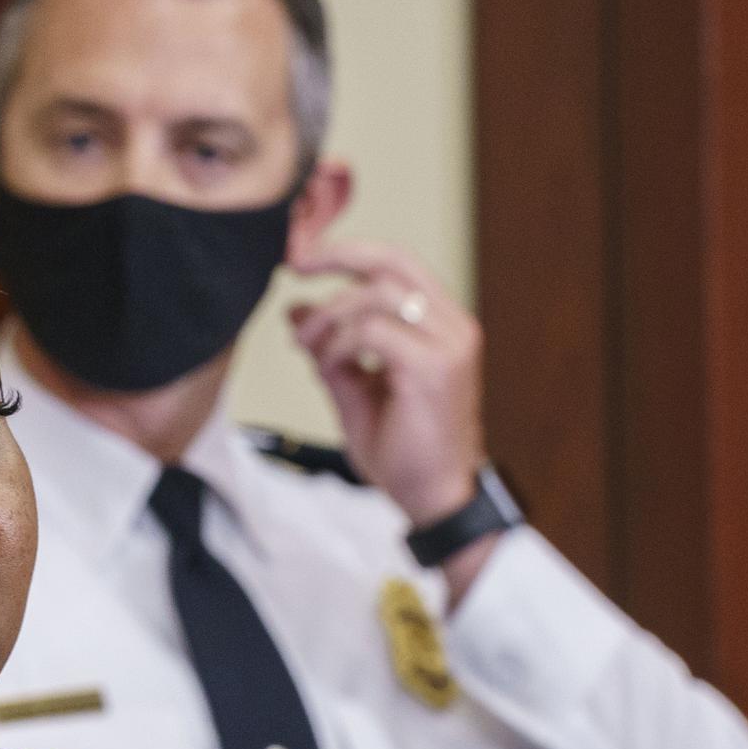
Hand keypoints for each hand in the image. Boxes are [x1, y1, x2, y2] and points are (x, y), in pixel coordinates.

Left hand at [284, 238, 488, 535]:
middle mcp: (453, 326)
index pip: (397, 264)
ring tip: (306, 346)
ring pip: (377, 295)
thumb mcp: (354, 389)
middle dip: (337, 256)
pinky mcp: (434, 368)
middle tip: (295, 267)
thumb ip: (328, 347)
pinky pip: (373, 332)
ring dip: (329, 317)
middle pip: (392, 262)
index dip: (349, 251)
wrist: (433, 497)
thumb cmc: (402, 450)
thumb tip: (295, 308)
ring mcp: (449, 344)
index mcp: (441, 324)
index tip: (302, 258)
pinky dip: (339, 346)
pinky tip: (330, 369)